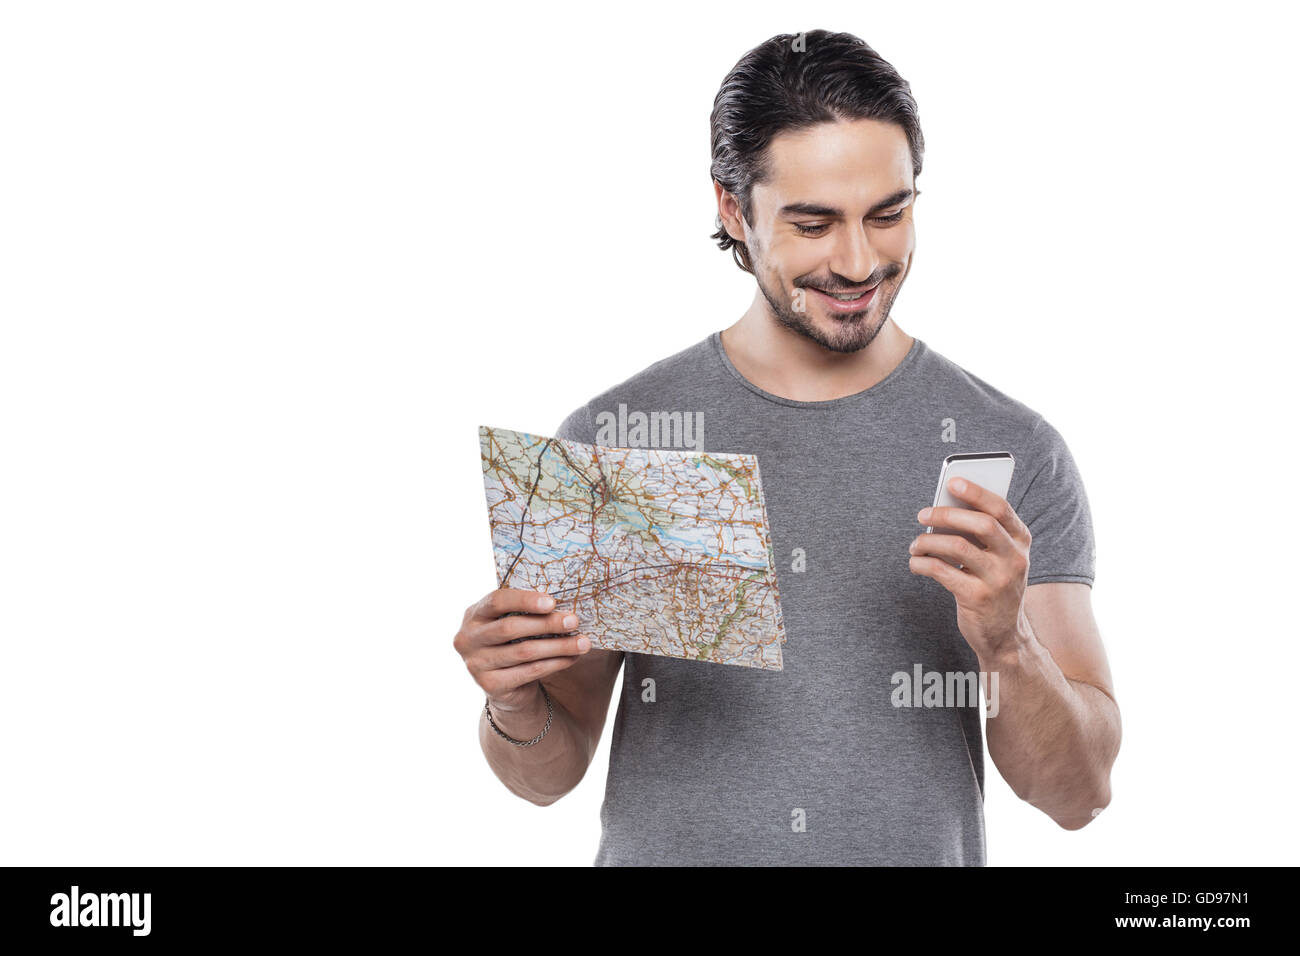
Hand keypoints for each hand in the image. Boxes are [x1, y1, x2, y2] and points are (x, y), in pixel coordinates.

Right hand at [454, 588, 590, 712]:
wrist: (506, 685)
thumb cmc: (514, 642)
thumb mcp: (513, 622)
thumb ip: (527, 612)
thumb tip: (565, 603)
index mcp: (473, 615)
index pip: (496, 601)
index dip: (525, 600)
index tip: (552, 602)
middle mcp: (467, 638)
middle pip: (511, 627)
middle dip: (547, 623)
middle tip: (574, 621)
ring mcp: (476, 664)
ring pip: (524, 651)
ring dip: (558, 646)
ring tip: (583, 642)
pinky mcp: (490, 685)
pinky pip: (529, 671)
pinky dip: (555, 663)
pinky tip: (572, 658)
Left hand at [908, 476, 1031, 663]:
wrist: (1005, 635)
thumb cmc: (994, 584)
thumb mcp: (999, 557)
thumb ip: (980, 533)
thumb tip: (945, 507)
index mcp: (1022, 540)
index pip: (1000, 508)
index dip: (976, 492)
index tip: (952, 482)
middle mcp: (1015, 558)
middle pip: (980, 524)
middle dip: (946, 514)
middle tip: (922, 514)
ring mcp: (998, 580)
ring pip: (957, 547)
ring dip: (928, 541)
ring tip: (915, 544)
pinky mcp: (977, 599)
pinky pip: (942, 572)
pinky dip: (923, 563)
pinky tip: (915, 563)